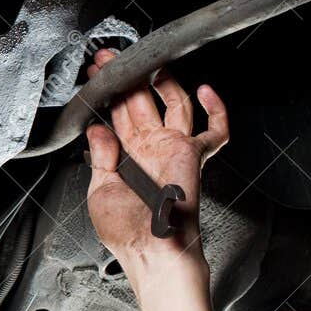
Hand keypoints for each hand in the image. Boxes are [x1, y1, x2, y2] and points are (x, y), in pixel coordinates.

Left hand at [83, 48, 228, 275]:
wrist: (150, 251)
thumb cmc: (126, 232)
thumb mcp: (100, 190)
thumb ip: (100, 157)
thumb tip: (98, 129)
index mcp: (125, 156)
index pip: (117, 115)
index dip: (107, 94)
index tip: (95, 75)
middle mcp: (150, 148)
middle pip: (140, 102)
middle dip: (125, 79)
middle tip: (109, 59)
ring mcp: (172, 148)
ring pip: (172, 103)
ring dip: (157, 81)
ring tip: (141, 61)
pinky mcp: (193, 155)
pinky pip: (215, 131)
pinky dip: (216, 109)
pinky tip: (204, 90)